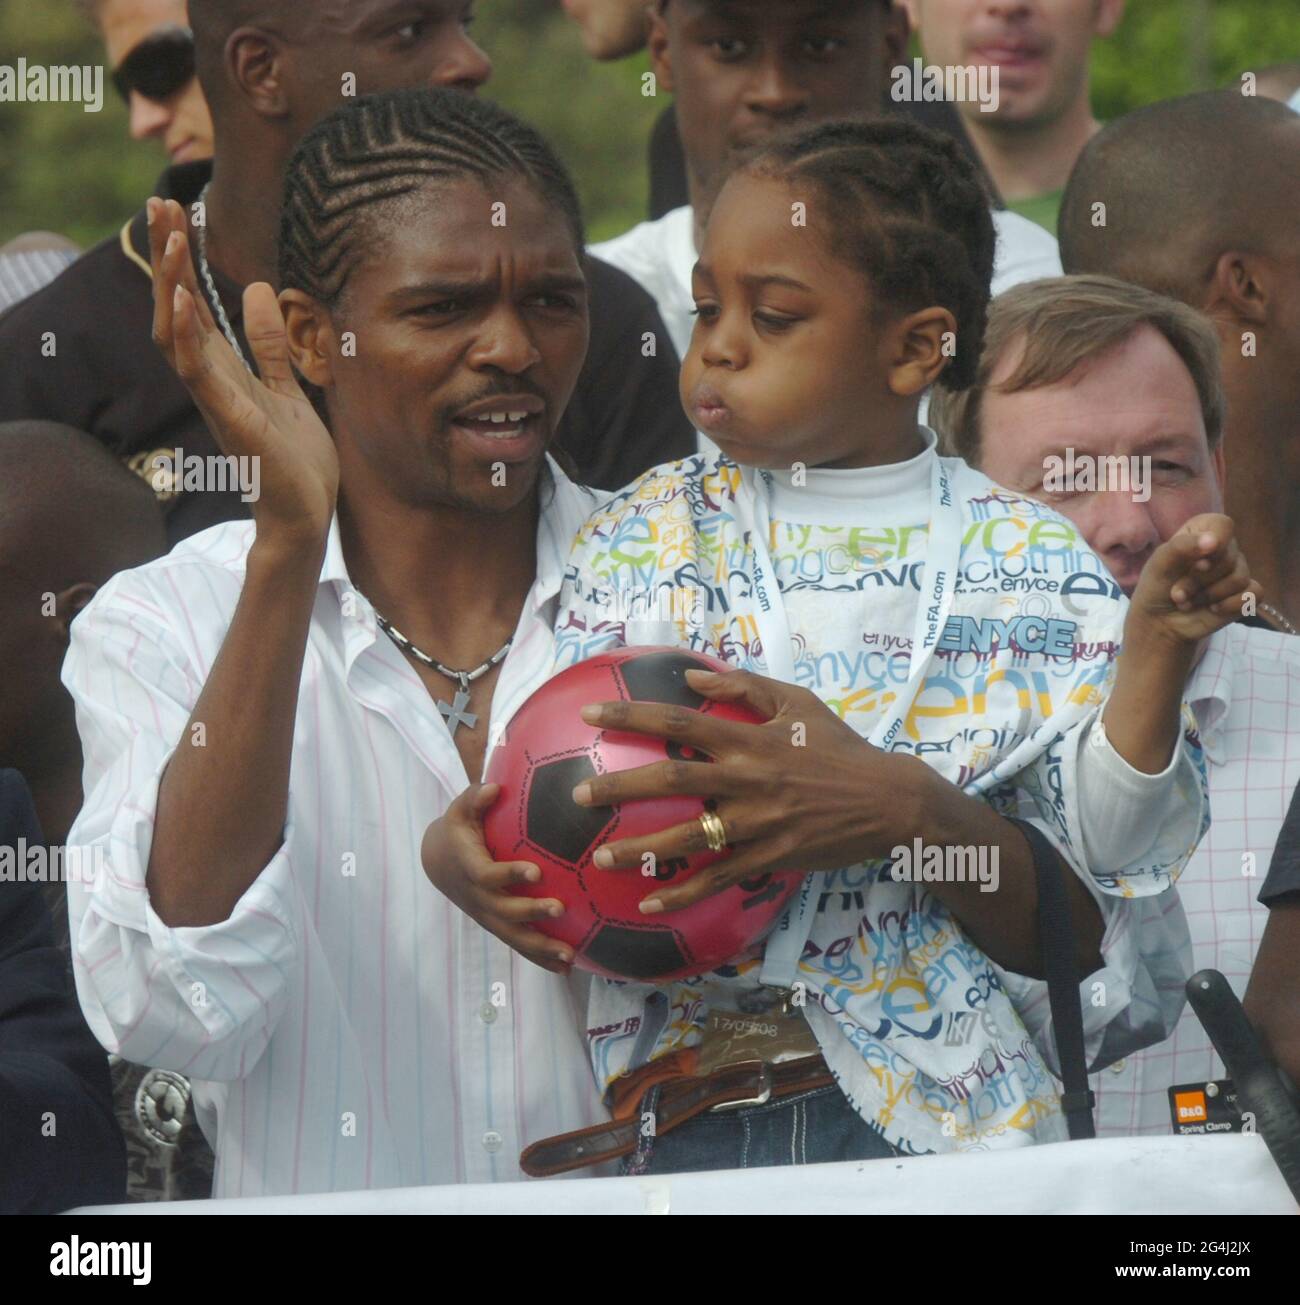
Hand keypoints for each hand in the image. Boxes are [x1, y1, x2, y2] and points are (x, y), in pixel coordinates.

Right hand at [147, 197, 339, 542]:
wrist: (307, 514)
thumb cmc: (295, 460)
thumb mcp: (287, 388)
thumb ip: (269, 344)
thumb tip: (256, 290)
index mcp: (224, 371)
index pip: (193, 306)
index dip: (182, 260)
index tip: (176, 213)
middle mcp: (211, 381)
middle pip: (175, 308)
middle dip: (166, 257)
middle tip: (157, 203)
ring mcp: (216, 399)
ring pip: (177, 332)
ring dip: (171, 283)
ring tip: (169, 235)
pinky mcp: (230, 419)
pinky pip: (198, 371)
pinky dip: (188, 334)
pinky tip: (183, 297)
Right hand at [420, 784, 574, 973]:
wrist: (438, 861)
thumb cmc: (458, 829)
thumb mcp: (460, 809)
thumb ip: (475, 798)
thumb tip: (494, 787)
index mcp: (470, 867)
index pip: (488, 875)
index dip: (510, 875)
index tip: (536, 871)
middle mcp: (478, 896)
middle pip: (504, 911)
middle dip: (531, 912)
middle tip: (560, 909)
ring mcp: (487, 914)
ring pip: (513, 936)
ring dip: (540, 947)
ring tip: (569, 955)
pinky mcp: (496, 924)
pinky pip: (518, 944)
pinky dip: (540, 958)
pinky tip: (567, 967)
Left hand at [572, 666, 932, 913]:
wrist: (889, 799)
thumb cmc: (840, 747)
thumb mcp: (798, 702)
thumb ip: (743, 687)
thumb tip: (691, 678)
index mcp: (749, 738)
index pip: (679, 721)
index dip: (632, 716)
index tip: (590, 717)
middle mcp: (747, 778)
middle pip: (672, 778)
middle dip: (619, 787)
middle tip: (578, 795)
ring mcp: (758, 821)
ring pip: (690, 836)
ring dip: (641, 849)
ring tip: (601, 859)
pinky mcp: (771, 856)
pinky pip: (720, 878)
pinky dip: (683, 894)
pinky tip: (649, 905)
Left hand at [1129, 513, 1260, 644]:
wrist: (1159, 621)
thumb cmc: (1157, 586)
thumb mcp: (1159, 564)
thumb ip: (1181, 547)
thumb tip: (1212, 541)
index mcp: (1203, 532)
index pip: (1223, 526)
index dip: (1213, 544)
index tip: (1195, 563)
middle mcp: (1224, 549)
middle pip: (1228, 558)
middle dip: (1198, 580)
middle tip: (1177, 592)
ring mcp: (1237, 571)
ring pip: (1239, 578)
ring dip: (1208, 595)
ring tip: (1187, 602)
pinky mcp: (1245, 594)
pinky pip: (1254, 594)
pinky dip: (1230, 605)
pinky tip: (1212, 609)